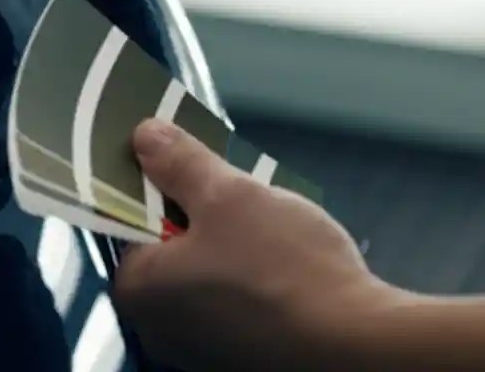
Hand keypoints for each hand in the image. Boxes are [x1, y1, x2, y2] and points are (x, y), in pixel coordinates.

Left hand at [112, 120, 386, 371]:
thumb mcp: (228, 195)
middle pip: (169, 252)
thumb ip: (181, 164)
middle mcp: (158, 329)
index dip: (158, 185)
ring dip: (231, 249)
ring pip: (207, 278)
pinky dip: (254, 282)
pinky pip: (237, 306)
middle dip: (200, 218)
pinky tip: (288, 264)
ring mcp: (201, 352)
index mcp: (138, 290)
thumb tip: (144, 136)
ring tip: (272, 225)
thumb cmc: (281, 267)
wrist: (354, 345)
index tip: (188, 162)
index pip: (130, 223)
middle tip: (239, 192)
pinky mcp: (242, 359)